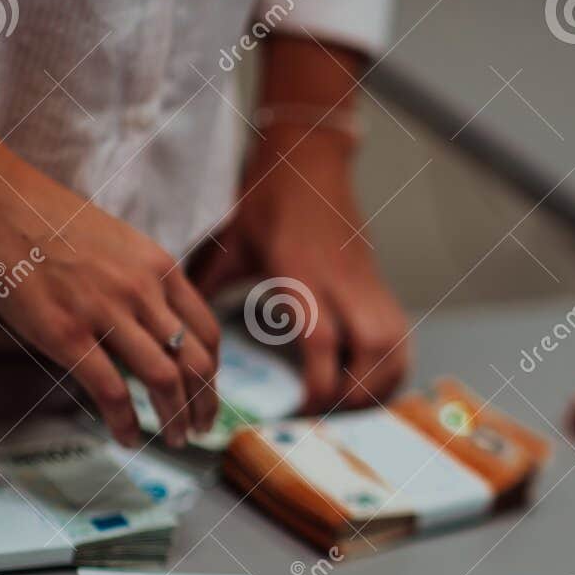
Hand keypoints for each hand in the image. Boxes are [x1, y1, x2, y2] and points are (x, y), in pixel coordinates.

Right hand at [0, 136, 220, 447]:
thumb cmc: (47, 220)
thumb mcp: (118, 243)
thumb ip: (144, 281)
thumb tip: (158, 323)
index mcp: (160, 268)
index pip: (207, 332)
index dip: (215, 371)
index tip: (209, 391)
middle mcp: (144, 291)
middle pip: (197, 362)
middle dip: (205, 403)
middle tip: (202, 427)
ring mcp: (107, 313)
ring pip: (165, 381)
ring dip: (176, 419)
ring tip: (175, 438)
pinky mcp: (68, 334)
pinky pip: (113, 393)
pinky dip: (127, 423)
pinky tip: (129, 437)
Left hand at [192, 126, 409, 410]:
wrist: (309, 158)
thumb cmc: (267, 198)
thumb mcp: (230, 242)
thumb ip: (206, 285)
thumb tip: (173, 324)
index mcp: (304, 275)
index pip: (324, 341)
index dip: (319, 384)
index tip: (299, 411)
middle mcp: (344, 284)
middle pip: (373, 351)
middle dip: (354, 393)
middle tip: (324, 416)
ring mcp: (368, 286)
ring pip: (394, 346)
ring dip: (379, 385)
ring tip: (350, 408)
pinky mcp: (381, 287)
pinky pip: (402, 337)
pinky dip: (394, 367)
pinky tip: (374, 384)